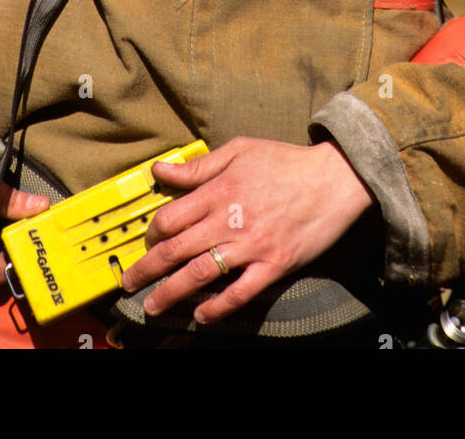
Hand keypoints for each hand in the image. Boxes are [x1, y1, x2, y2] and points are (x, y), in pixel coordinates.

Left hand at [120, 136, 373, 324]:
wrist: (335, 178)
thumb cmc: (286, 162)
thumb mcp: (240, 150)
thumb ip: (198, 166)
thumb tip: (160, 169)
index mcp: (219, 189)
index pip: (171, 217)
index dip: (152, 232)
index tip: (147, 241)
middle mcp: (230, 219)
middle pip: (177, 249)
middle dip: (147, 269)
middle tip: (129, 283)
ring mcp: (252, 245)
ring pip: (201, 273)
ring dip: (172, 292)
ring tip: (153, 305)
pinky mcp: (274, 264)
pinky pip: (241, 292)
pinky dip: (219, 306)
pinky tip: (202, 315)